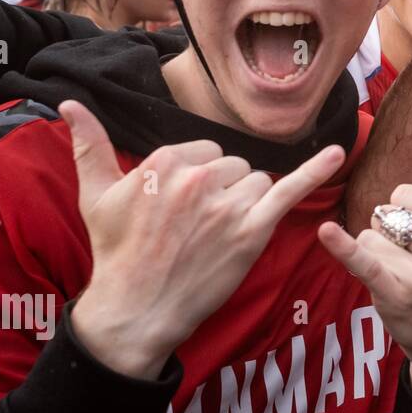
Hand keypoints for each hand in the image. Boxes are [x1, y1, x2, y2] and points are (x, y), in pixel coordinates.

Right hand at [64, 100, 345, 378]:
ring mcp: (227, 204)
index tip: (181, 207)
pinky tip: (340, 152)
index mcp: (166, 160)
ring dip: (245, 203)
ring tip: (215, 234)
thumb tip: (70, 103)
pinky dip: (316, 172)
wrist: (136, 308)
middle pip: (233, 166)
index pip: (205, 152)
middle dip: (222, 191)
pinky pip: (289, 190)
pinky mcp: (252, 230)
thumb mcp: (96, 195)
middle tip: (195, 227)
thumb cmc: (117, 252)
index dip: (199, 179)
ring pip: (256, 182)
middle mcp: (198, 176)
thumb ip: (88, 145)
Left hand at [319, 147, 411, 409]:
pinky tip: (326, 232)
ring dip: (374, 256)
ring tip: (398, 276)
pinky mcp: (395, 292)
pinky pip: (363, 261)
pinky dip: (342, 247)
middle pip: (384, 215)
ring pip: (368, 237)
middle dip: (389, 236)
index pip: (403, 194)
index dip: (405, 215)